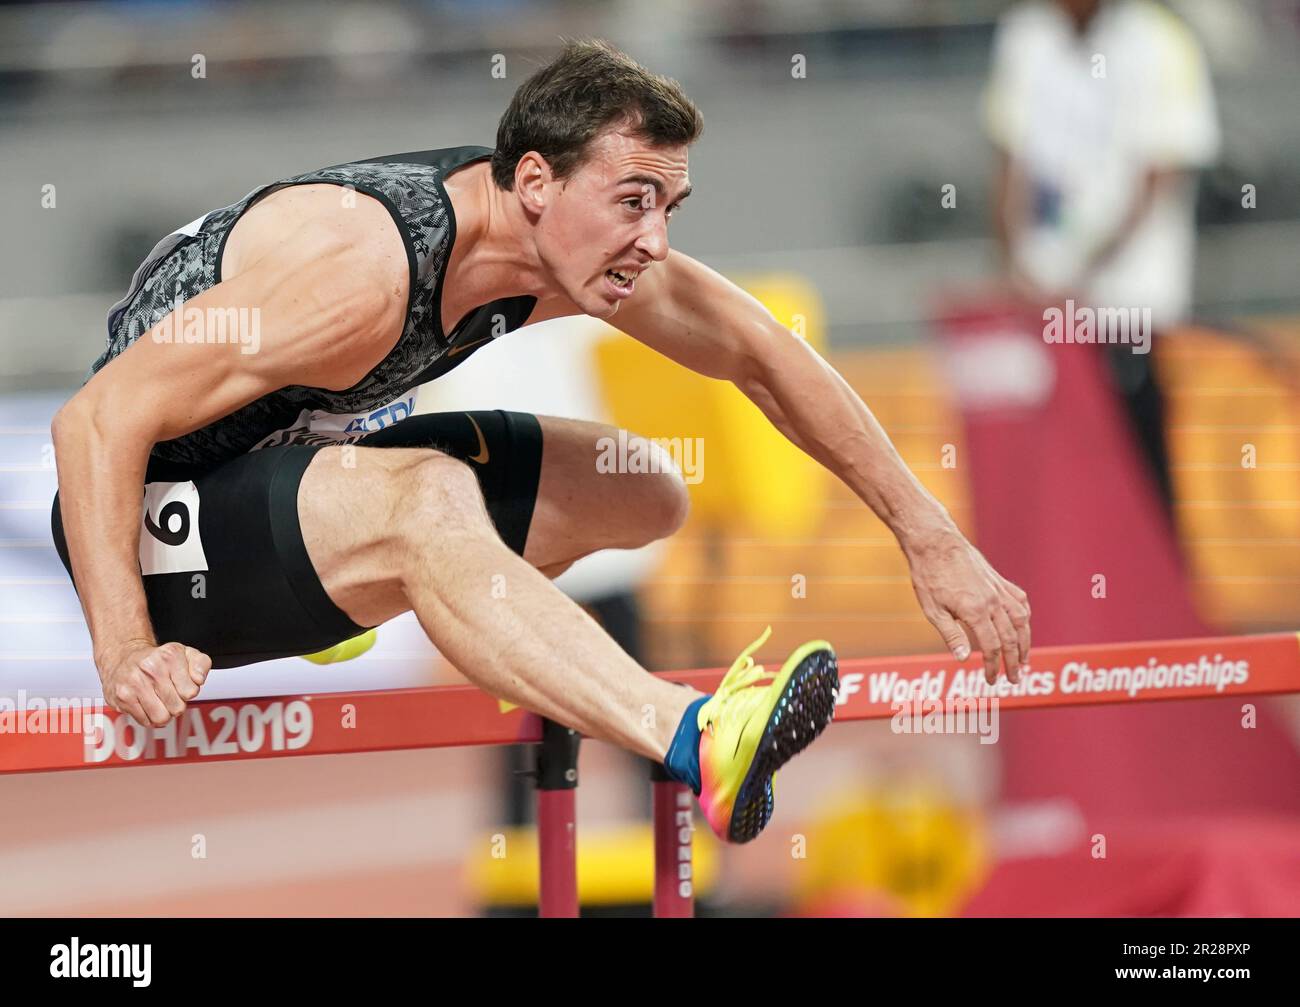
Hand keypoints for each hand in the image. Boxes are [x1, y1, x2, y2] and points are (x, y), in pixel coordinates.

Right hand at [98, 640, 210, 726]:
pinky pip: (145, 721)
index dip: (189, 692)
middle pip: (177, 708)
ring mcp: (135, 683)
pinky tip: (146, 704)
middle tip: (169, 694)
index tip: (182, 685)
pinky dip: (148, 717)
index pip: (191, 692)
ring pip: (161, 718)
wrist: (124, 658)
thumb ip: (201, 664)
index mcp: (170, 655)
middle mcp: (151, 667)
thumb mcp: (186, 654)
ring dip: (163, 714)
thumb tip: (199, 680)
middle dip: (177, 704)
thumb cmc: (159, 659)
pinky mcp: (123, 697)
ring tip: (159, 700)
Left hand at [904, 526, 1031, 683]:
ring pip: (1021, 621)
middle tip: (1014, 679)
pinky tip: (1024, 626)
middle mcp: (992, 601)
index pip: (991, 647)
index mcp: (975, 611)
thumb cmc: (929, 575)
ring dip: (1025, 643)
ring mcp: (998, 589)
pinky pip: (1020, 601)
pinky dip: (1025, 617)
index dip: (993, 666)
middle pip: (1011, 638)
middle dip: (1014, 661)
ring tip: (1024, 659)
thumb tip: (962, 660)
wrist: (934, 541)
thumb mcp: (932, 610)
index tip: (991, 680)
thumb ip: (950, 635)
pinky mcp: (999, 580)